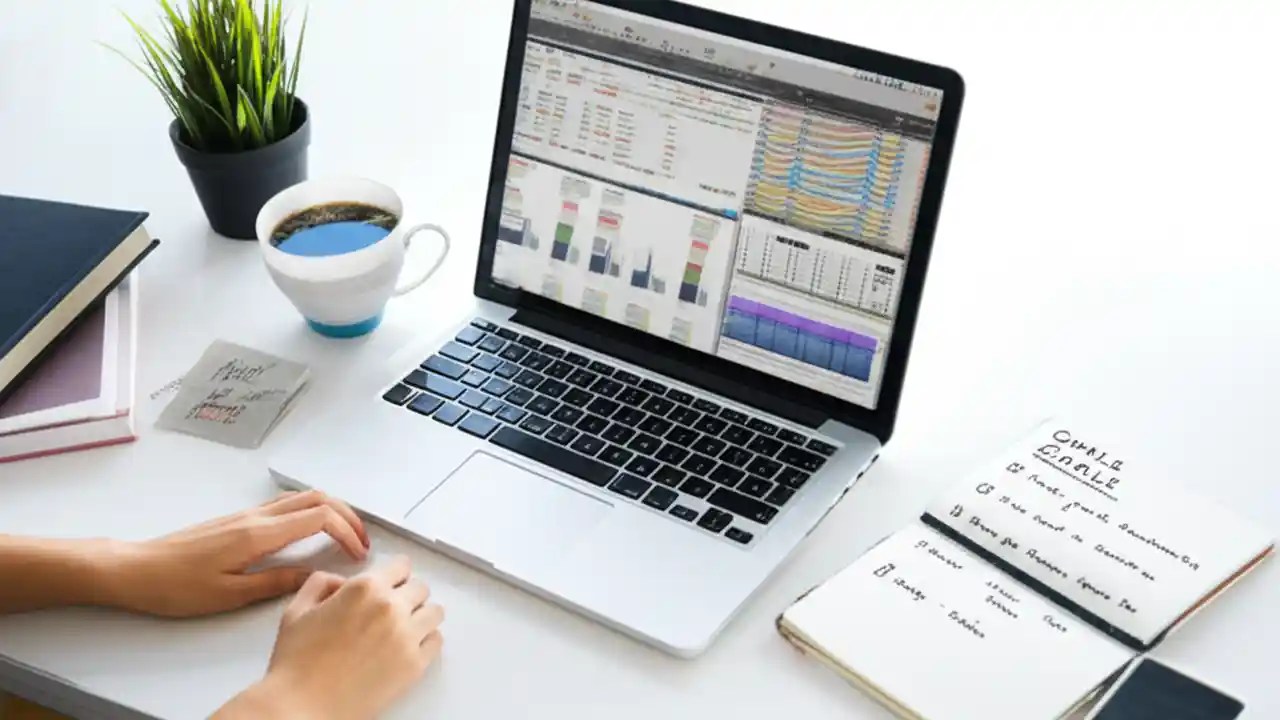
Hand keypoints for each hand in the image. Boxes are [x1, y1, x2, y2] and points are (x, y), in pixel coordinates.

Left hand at [107, 490, 369, 616]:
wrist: (135, 569)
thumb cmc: (176, 587)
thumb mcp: (230, 595)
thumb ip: (276, 582)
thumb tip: (316, 576)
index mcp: (259, 533)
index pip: (320, 517)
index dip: (348, 532)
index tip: (358, 555)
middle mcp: (256, 516)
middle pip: (317, 497)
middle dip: (348, 515)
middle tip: (362, 543)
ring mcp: (247, 514)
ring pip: (302, 497)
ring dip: (331, 510)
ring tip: (345, 537)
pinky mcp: (238, 519)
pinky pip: (286, 505)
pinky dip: (311, 512)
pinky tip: (312, 533)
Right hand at [252, 556, 443, 718]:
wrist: (301, 706)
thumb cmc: (296, 663)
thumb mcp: (297, 609)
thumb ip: (322, 583)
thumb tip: (342, 581)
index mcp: (364, 588)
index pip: (401, 566)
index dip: (395, 573)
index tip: (394, 581)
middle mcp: (391, 608)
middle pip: (421, 588)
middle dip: (408, 594)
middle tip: (394, 608)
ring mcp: (406, 637)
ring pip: (435, 612)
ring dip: (421, 615)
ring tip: (404, 627)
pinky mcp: (414, 665)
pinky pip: (436, 641)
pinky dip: (426, 640)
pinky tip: (408, 646)